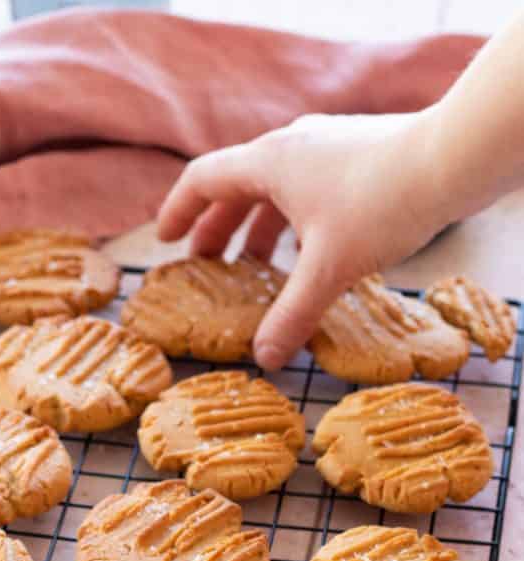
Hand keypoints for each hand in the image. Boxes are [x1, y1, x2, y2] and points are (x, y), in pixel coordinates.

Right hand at [157, 110, 447, 370]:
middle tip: (206, 267)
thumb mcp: (329, 269)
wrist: (450, 160)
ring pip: (274, 188)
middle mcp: (290, 147)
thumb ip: (292, 315)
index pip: (202, 180)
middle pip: (236, 186)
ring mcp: (324, 146)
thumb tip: (263, 359)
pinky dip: (292, 220)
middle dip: (217, 229)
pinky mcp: (354, 154)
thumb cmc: (380, 206)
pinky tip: (309, 250)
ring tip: (255, 267)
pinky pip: (305, 187)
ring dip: (256, 227)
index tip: (164, 242)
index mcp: (268, 162)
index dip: (177, 212)